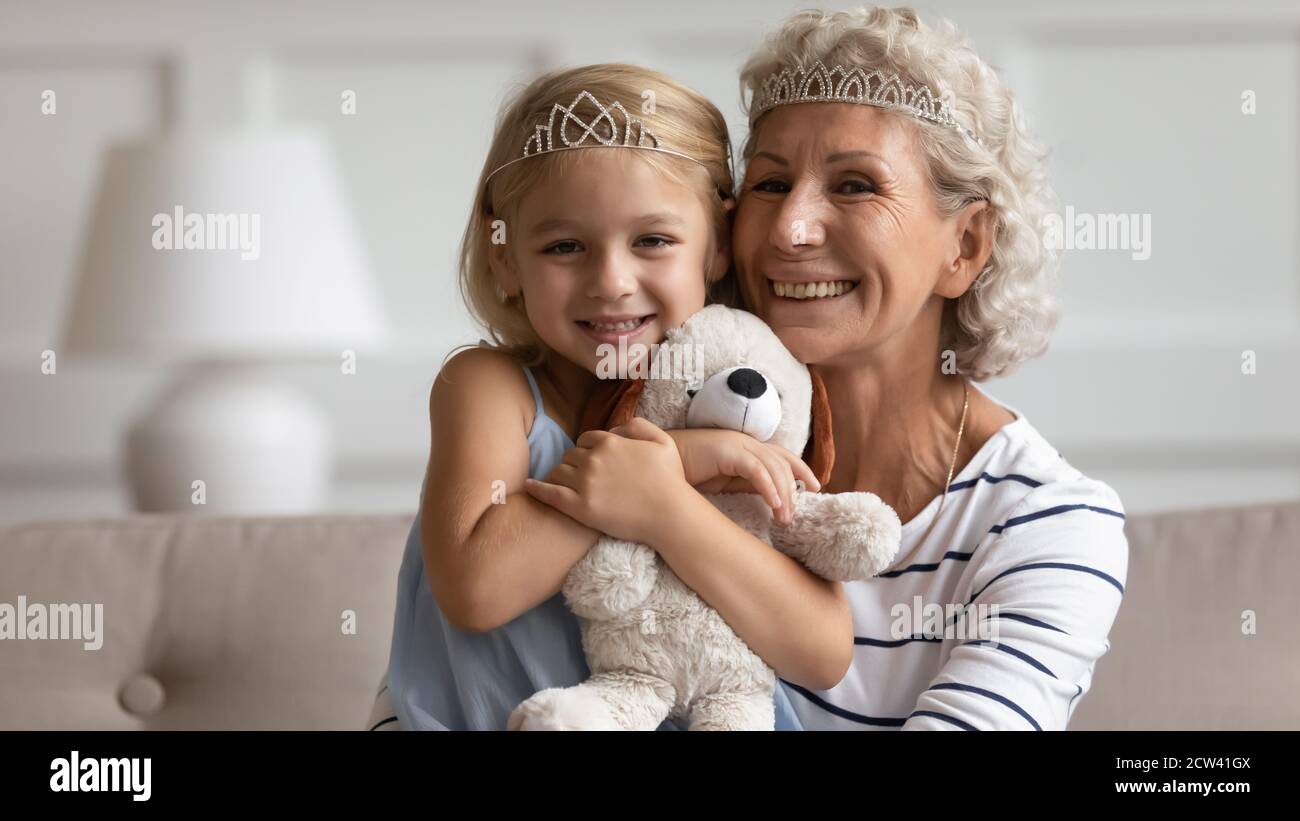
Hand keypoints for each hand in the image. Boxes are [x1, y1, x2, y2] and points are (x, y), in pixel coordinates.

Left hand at [524, 417, 690, 544]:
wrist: (670, 515)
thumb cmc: (670, 480)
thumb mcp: (662, 441)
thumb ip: (639, 425)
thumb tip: (616, 428)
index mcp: (610, 442)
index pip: (585, 438)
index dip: (588, 448)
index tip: (591, 459)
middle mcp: (593, 459)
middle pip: (570, 455)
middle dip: (575, 463)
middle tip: (583, 476)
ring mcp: (585, 484)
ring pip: (558, 472)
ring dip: (561, 476)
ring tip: (566, 485)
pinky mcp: (580, 508)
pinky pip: (549, 494)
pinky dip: (537, 488)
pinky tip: (528, 486)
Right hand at [667, 429, 819, 524]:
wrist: (659, 464)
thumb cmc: (688, 473)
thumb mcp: (725, 481)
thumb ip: (747, 484)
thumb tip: (772, 498)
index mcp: (747, 447)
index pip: (782, 456)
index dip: (801, 470)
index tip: (815, 488)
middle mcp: (746, 442)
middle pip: (783, 462)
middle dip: (795, 489)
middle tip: (793, 517)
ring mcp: (737, 444)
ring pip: (773, 467)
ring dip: (783, 494)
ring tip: (784, 518)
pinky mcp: (726, 450)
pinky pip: (755, 469)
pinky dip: (768, 487)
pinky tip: (773, 505)